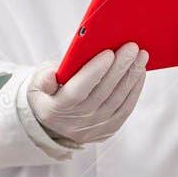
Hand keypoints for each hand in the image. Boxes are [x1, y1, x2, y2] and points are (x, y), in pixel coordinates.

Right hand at [27, 42, 147, 146]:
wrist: (53, 122)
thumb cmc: (47, 92)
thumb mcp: (36, 84)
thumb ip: (43, 78)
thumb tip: (53, 76)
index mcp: (54, 109)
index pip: (78, 90)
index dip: (94, 72)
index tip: (109, 52)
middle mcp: (75, 122)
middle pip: (103, 93)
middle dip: (120, 68)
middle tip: (132, 47)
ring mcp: (94, 128)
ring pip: (118, 100)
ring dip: (132, 76)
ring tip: (141, 56)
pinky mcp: (109, 129)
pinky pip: (126, 108)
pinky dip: (135, 89)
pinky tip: (140, 72)